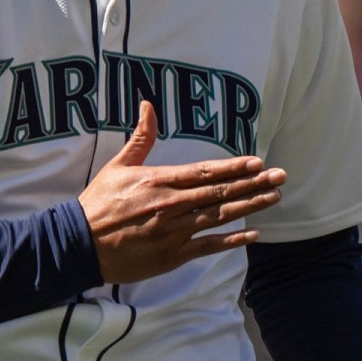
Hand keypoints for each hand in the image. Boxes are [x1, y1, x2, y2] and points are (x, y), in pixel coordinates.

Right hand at [78, 100, 284, 282]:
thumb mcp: (118, 165)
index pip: (205, 172)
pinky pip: (209, 246)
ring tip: (274, 197)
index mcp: (160, 182)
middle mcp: (172, 206)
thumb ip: (141, 137)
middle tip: (280, 176)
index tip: (257, 162)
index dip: (234, 167)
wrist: (80, 243)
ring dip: (250, 207)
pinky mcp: (172, 255)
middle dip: (254, 184)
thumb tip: (148, 105)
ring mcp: (174, 232)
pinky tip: (253, 234)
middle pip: (220, 193)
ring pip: (220, 217)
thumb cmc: (99, 203)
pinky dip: (232, 240)